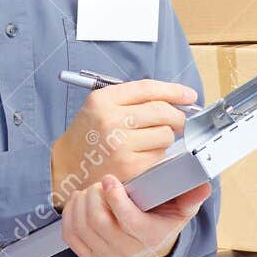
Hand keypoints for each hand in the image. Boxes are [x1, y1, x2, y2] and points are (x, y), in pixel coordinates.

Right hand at [49, 78, 197, 209]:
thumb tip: (176, 98)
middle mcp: (111, 120)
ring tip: (151, 140)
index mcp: (103, 100)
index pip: (148, 88)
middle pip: (162, 111)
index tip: (189, 95)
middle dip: (178, 116)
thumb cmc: (90, 135)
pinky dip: (158, 154)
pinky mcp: (129, 166)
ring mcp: (120, 145)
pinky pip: (160, 155)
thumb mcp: (101, 107)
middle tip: (180, 121)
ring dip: (166, 137)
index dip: (174, 91)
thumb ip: (133, 99)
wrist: (67, 167)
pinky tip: (144, 155)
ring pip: (165, 134)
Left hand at [60, 176, 211, 256]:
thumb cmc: (164, 218)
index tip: (109, 179)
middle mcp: (128, 249)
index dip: (115, 198)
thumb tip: (203, 185)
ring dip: (82, 202)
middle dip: (94, 195)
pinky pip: (70, 235)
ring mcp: (107, 256)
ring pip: (82, 225)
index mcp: (150, 235)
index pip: (128, 220)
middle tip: (101, 184)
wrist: (150, 243)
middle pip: (98, 220)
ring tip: (92, 191)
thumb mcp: (182, 207)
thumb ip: (192, 196)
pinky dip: (70, 214)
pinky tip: (80, 201)